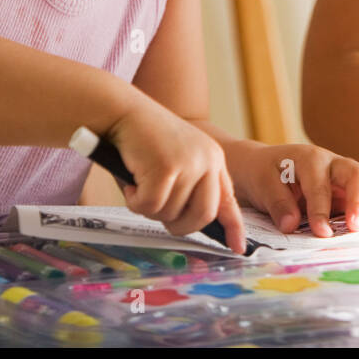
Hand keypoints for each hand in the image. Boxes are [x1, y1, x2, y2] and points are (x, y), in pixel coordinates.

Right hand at [104, 95, 244, 253]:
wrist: (120, 110)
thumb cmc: (141, 142)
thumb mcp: (174, 164)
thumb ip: (186, 190)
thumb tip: (190, 225)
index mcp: (213, 158)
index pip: (228, 199)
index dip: (233, 226)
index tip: (238, 247)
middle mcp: (208, 160)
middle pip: (203, 215)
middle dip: (178, 225)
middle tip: (157, 213)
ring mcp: (189, 163)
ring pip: (171, 213)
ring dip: (149, 208)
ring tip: (138, 185)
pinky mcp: (167, 167)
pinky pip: (150, 206)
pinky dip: (134, 201)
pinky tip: (130, 181)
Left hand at [228, 141, 358, 237]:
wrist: (268, 167)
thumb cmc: (266, 174)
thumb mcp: (262, 185)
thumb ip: (277, 203)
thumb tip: (291, 225)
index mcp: (310, 159)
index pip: (322, 185)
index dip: (322, 210)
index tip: (321, 233)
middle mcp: (334, 164)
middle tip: (355, 228)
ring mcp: (346, 176)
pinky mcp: (352, 190)